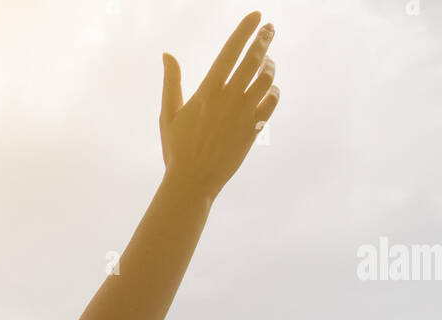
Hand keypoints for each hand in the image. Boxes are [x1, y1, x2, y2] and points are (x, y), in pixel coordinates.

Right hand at [160, 11, 279, 198]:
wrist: (193, 181)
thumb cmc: (177, 149)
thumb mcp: (168, 113)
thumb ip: (171, 82)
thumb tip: (168, 54)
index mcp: (207, 91)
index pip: (231, 52)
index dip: (245, 31)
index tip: (257, 16)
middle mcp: (228, 98)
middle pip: (253, 60)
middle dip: (264, 39)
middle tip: (270, 27)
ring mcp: (244, 113)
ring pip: (266, 79)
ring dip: (270, 66)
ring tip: (268, 61)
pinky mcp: (254, 129)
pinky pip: (272, 102)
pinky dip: (274, 91)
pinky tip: (270, 89)